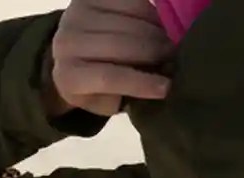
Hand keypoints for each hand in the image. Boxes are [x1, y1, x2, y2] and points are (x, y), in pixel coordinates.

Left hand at [46, 0, 174, 116]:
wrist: (71, 55)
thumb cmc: (95, 86)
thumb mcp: (108, 101)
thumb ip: (130, 95)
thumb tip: (165, 83)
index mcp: (69, 76)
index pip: (108, 77)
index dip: (141, 82)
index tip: (167, 87)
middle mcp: (68, 43)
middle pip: (121, 45)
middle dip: (156, 52)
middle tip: (176, 59)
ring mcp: (78, 15)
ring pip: (129, 22)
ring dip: (157, 32)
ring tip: (169, 43)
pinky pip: (130, 2)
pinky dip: (151, 14)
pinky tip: (157, 26)